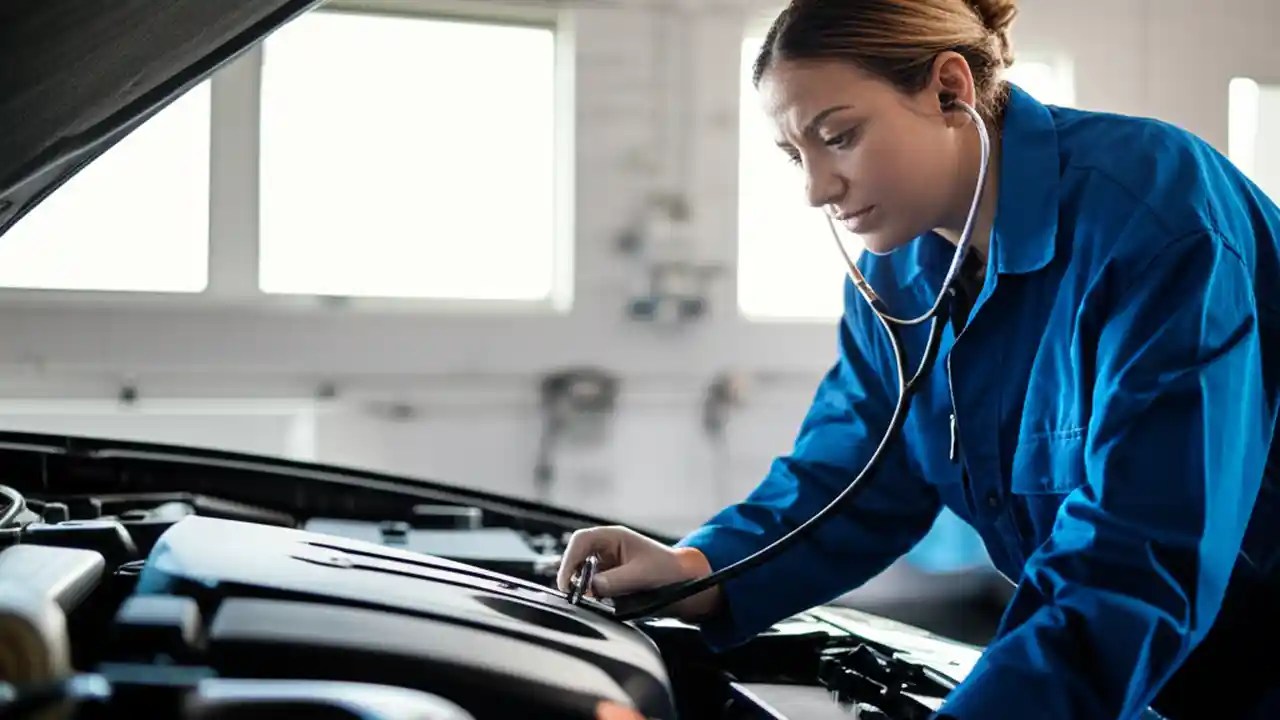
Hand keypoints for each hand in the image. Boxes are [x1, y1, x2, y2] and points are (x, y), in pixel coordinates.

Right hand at [556, 525, 720, 619]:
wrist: (684, 581)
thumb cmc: (667, 569)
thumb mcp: (642, 574)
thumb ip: (615, 580)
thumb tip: (590, 587)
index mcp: (614, 537)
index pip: (581, 541)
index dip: (570, 560)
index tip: (567, 582)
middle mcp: (606, 547)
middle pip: (576, 556)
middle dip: (571, 575)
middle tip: (572, 595)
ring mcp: (606, 563)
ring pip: (580, 572)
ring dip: (580, 585)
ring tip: (586, 599)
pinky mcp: (608, 578)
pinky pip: (590, 584)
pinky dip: (589, 593)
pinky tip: (595, 601)